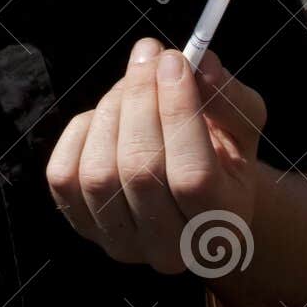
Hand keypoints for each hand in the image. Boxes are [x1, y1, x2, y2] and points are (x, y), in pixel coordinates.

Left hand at [45, 37, 266, 274]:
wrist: (192, 196)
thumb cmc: (221, 155)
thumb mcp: (242, 126)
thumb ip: (229, 96)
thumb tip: (199, 62)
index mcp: (221, 227)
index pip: (193, 177)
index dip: (179, 112)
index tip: (175, 60)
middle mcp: (170, 250)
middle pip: (140, 171)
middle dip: (141, 100)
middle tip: (149, 56)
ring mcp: (121, 243)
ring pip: (99, 171)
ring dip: (112, 111)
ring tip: (132, 85)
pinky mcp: (83, 226)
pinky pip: (63, 174)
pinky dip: (82, 131)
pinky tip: (108, 116)